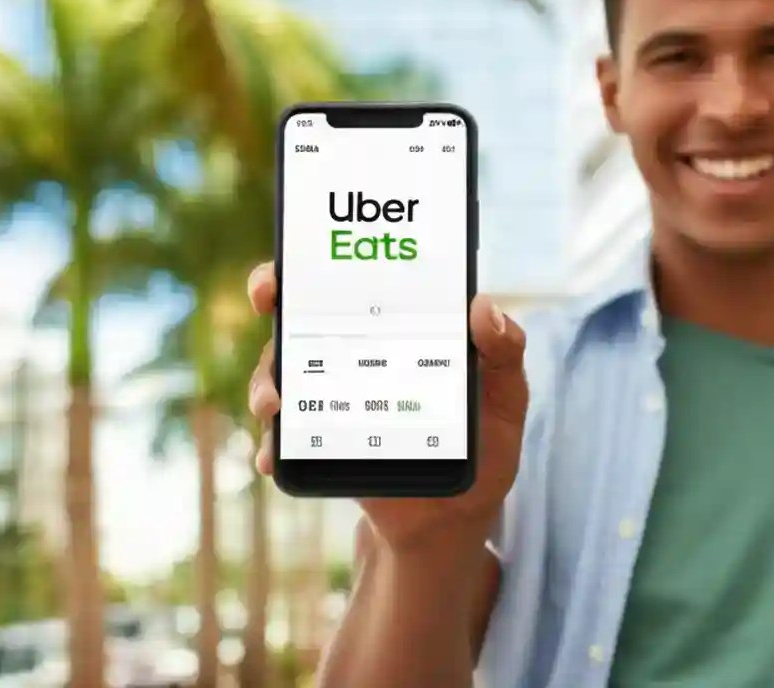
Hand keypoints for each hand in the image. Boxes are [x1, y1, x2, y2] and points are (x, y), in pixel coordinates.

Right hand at [246, 261, 528, 553]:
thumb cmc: (486, 442)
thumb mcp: (506, 396)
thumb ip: (504, 353)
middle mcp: (356, 355)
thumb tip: (484, 308)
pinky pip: (284, 440)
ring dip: (268, 381)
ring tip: (275, 402)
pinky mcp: (321, 446)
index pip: (355, 282)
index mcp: (398, 330)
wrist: (460, 515)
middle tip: (269, 300)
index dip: (319, 261)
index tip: (299, 257)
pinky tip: (271, 457)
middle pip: (302, 315)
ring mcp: (332, 400)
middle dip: (274, 296)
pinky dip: (272, 447)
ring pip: (283, 374)